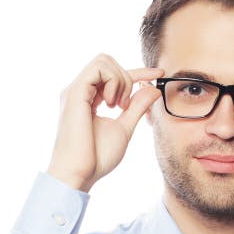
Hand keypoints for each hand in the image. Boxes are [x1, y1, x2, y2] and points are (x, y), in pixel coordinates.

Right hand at [47, 53, 163, 191]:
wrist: (79, 173)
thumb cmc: (96, 158)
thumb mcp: (124, 128)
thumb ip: (137, 108)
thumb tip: (153, 89)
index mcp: (87, 99)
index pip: (113, 76)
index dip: (138, 72)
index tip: (158, 75)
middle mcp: (79, 91)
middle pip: (108, 61)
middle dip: (126, 78)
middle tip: (126, 106)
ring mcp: (75, 90)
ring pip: (104, 60)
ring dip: (120, 80)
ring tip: (118, 106)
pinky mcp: (74, 93)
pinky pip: (99, 68)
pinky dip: (113, 81)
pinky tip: (111, 104)